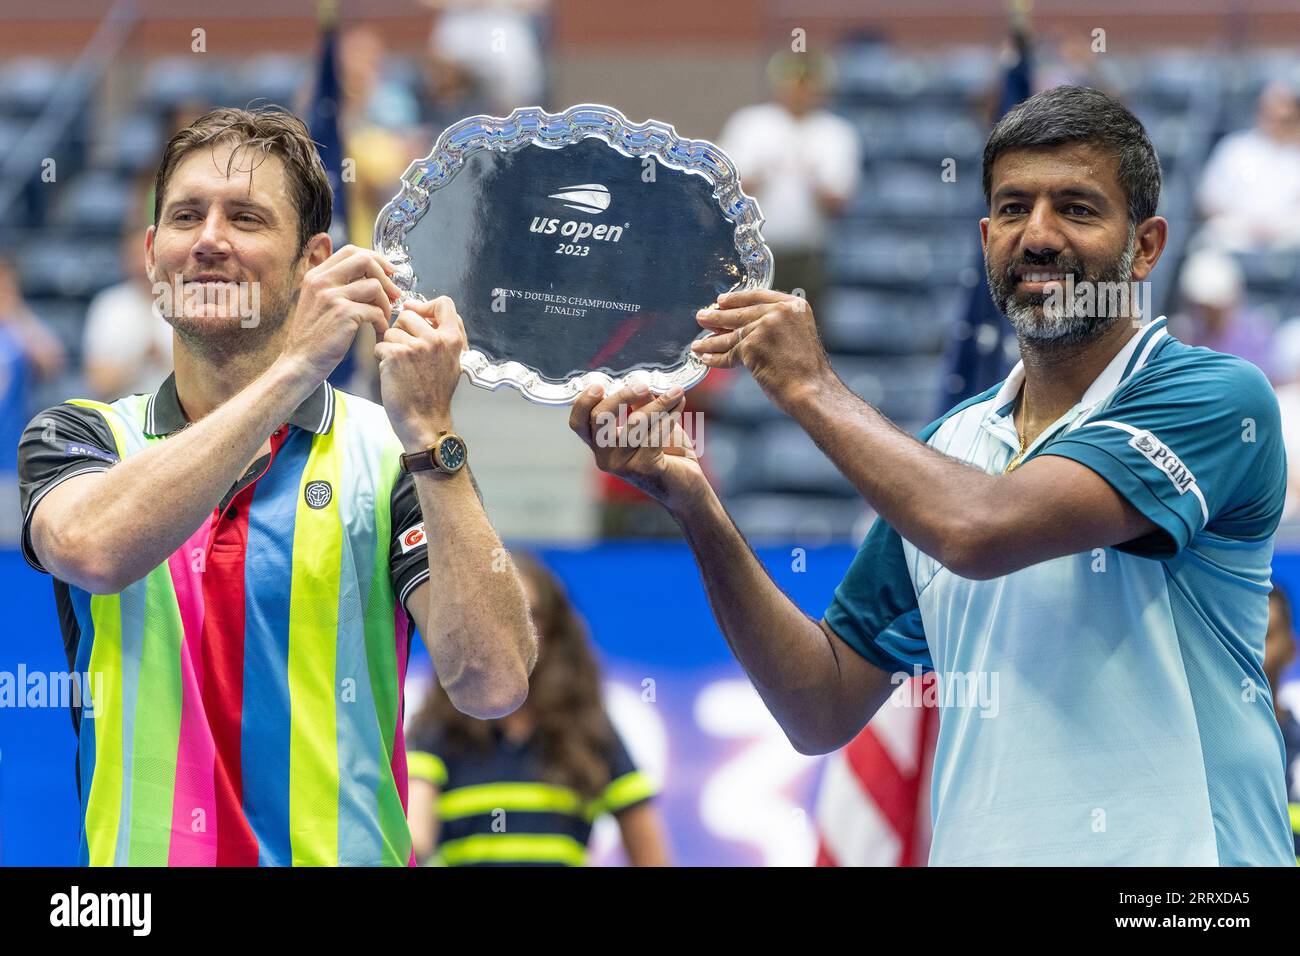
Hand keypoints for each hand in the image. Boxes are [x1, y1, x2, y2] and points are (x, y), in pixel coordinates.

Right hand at [279, 245, 401, 385]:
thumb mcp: (317, 303)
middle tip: (395, 293)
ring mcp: (332, 296)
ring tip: (384, 318)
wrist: (300, 362)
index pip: (351, 251)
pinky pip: (376, 311)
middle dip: (386, 275)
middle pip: (365, 260)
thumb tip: (368, 276)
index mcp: (316, 275)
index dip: (375, 258)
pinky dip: (382, 322)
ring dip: (386, 304)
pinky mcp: (344, 314)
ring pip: (375, 286)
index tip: (389, 272)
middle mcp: (322, 281)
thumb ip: (336, 286)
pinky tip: (379, 332)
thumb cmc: (313, 338)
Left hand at [375, 295, 467, 448]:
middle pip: (409, 314)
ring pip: (391, 330)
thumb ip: (445, 337)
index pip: (444, 303)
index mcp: (452, 339)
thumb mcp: (453, 362)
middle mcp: (436, 339)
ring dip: (390, 345)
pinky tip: (391, 373)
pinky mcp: (396, 355)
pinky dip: (381, 358)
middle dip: (402, 329)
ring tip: (400, 366)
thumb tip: (427, 312)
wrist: (425, 421)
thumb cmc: (435, 396)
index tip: (417, 312)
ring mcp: (416, 346)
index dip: (426, 305)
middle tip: (405, 351)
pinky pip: (379, 345)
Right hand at [569, 382, 705, 510]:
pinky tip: (680, 405)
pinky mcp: (645, 468)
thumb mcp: (648, 424)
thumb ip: (639, 404)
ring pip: (635, 422)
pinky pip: (655, 432)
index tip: (600, 385)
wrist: (687, 487)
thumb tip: (637, 380)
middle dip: (622, 396)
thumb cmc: (666, 454)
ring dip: (659, 403)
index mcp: (600, 445)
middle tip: (644, 385)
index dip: (583, 402)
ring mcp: (623, 465)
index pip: (578, 423)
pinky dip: (670, 415)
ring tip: (676, 392)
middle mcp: (605, 457)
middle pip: (600, 417)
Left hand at [691, 289, 834, 412]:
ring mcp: (765, 327)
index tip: (721, 301)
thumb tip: (744, 327)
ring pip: (732, 334)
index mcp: (794, 305)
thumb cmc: (807, 371)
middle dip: (718, 317)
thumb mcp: (797, 336)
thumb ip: (777, 325)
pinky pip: (729, 352)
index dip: (737, 299)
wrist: (812, 390)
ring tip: (697, 343)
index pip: (759, 295)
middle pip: (741, 313)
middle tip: (702, 317)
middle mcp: (779, 312)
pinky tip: (705, 359)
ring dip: (711, 341)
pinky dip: (716, 358)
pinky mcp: (752, 345)